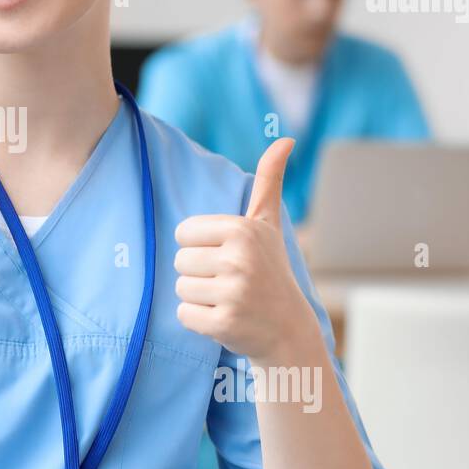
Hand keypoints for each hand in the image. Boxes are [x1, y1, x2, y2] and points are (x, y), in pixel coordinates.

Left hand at [173, 138, 318, 362]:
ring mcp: (232, 293)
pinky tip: (225, 318)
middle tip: (230, 281)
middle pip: (179, 261)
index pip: (184, 232)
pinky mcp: (224, 323)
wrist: (288, 329)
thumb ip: (269, 181)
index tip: (227, 256)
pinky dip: (199, 321)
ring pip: (180, 288)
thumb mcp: (269, 224)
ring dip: (199, 297)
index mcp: (242, 230)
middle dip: (199, 273)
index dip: (200, 246)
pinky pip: (184, 315)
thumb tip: (285, 139)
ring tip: (228, 298)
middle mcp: (239, 259)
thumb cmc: (271, 270)